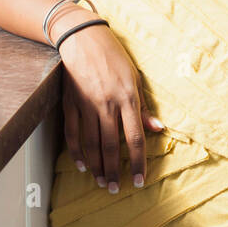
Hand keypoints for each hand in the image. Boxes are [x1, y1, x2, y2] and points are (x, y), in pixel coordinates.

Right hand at [57, 22, 163, 191]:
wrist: (82, 37)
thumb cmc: (113, 55)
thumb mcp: (134, 77)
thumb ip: (143, 106)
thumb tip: (157, 128)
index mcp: (127, 98)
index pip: (135, 138)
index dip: (138, 162)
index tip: (139, 180)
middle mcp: (107, 104)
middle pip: (111, 146)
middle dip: (115, 171)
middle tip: (116, 189)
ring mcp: (87, 105)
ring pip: (92, 144)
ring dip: (97, 167)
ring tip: (102, 182)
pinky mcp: (71, 103)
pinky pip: (73, 133)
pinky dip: (76, 152)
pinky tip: (81, 165)